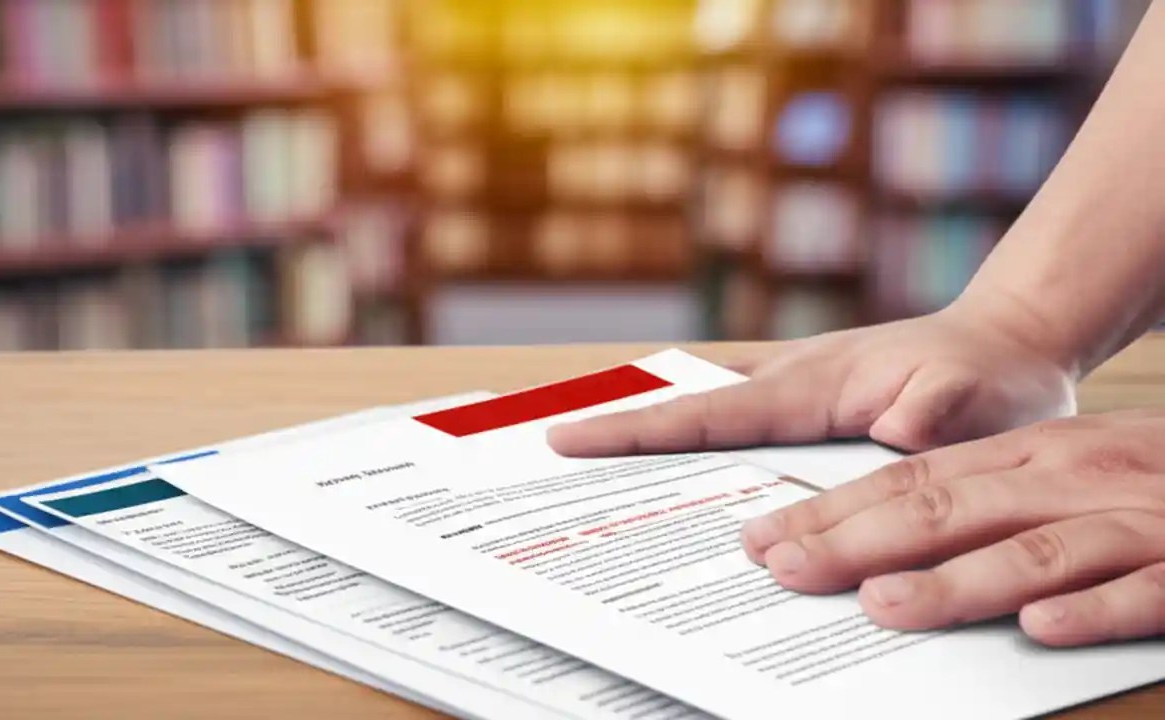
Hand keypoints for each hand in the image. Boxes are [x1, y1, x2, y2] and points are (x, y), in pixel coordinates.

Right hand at [548, 302, 1076, 455]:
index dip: (638, 430)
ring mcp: (789, 387)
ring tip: (568, 445)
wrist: (1007, 343)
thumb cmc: (994, 380)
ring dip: (637, 422)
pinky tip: (658, 450)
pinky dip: (680, 423)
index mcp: (810, 387)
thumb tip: (890, 430)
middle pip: (680, 407)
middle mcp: (786, 381)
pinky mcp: (799, 399)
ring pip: (696, 407)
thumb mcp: (984, 401)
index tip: (569, 438)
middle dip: (609, 423)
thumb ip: (937, 413)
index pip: (708, 415)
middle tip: (534, 440)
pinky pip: (727, 416)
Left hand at [740, 411, 1164, 645]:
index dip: (834, 509)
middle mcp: (1070, 479)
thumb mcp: (1060, 472)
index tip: (764, 537)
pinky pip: (1145, 589)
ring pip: (1035, 551)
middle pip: (948, 510)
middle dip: (858, 540)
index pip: (911, 482)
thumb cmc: (1147, 483)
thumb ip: (981, 501)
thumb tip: (877, 549)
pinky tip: (1045, 629)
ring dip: (957, 580)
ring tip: (884, 604)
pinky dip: (1096, 607)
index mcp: (1028, 457)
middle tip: (785, 569)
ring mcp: (1135, 521)